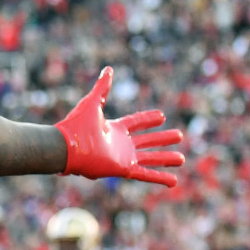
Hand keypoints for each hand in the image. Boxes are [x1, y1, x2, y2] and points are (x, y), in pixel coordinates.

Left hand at [55, 67, 185, 186]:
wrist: (67, 145)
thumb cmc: (77, 124)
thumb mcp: (93, 102)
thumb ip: (102, 87)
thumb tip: (108, 68)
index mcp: (114, 129)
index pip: (136, 123)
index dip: (149, 119)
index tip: (162, 116)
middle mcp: (120, 144)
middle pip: (147, 141)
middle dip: (163, 139)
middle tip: (179, 135)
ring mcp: (123, 157)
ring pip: (150, 158)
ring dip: (166, 158)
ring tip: (181, 158)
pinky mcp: (123, 168)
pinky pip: (145, 174)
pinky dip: (159, 177)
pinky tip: (173, 181)